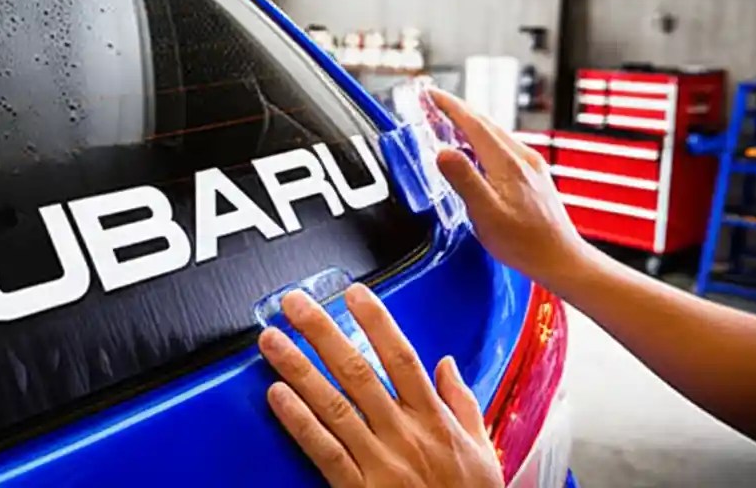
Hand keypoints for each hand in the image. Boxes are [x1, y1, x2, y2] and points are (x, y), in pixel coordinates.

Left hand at [258, 286, 501, 487]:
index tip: (353, 293)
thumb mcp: (483, 450)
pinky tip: (277, 396)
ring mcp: (381, 462)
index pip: (402, 358)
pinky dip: (299, 422)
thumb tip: (447, 362)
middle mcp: (405, 435)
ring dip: (298, 369)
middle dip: (322, 333)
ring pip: (334, 405)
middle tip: (293, 303)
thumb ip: (463, 402)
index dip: (377, 322)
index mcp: (433, 420)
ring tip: (272, 340)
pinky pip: (324, 450)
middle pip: (358, 372)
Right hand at [429, 89, 596, 291]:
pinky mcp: (534, 176)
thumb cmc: (524, 243)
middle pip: (485, 123)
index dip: (448, 106)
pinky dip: (483, 141)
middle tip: (432, 103)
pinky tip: (476, 153)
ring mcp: (530, 166)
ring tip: (448, 124)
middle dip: (457, 111)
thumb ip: (463, 180)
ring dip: (470, 125)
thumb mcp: (485, 213)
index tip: (429, 95)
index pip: (473, 123)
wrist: (560, 259)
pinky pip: (503, 148)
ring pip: (495, 134)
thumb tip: (442, 152)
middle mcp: (522, 158)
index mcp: (507, 162)